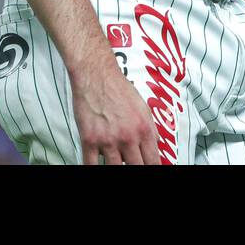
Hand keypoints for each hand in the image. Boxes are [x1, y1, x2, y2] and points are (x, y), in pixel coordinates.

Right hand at [69, 49, 160, 164]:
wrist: (97, 75)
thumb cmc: (119, 88)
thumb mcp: (143, 107)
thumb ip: (150, 129)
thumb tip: (155, 145)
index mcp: (144, 129)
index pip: (153, 160)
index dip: (153, 167)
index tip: (151, 168)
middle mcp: (128, 137)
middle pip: (136, 167)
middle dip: (137, 168)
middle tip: (134, 164)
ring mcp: (108, 140)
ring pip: (115, 169)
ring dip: (116, 166)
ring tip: (116, 161)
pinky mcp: (89, 140)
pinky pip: (91, 164)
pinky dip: (94, 167)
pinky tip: (96, 165)